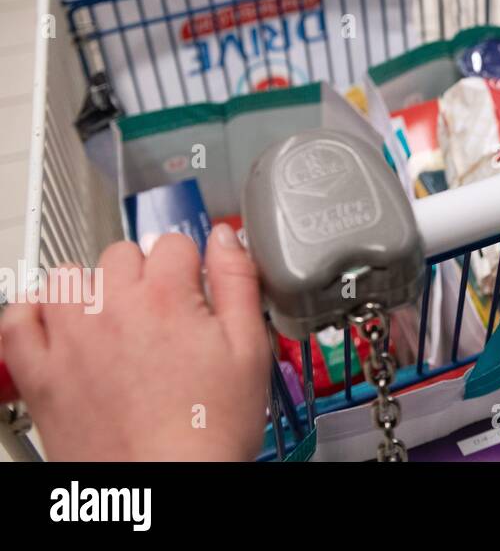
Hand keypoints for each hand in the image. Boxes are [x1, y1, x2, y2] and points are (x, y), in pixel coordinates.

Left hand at [0, 224, 268, 460]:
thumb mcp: (250, 349)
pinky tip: (59, 325)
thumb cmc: (208, 429)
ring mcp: (69, 339)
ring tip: (114, 318)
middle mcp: (110, 308)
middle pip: (121, 255)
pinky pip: (16, 320)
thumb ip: (239, 282)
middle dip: (144, 275)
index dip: (191, 267)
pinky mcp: (40, 373)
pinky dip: (32, 314)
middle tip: (162, 314)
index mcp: (166, 296)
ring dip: (90, 288)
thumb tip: (224, 239)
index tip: (196, 291)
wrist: (163, 487)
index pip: (174, 243)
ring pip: (68, 278)